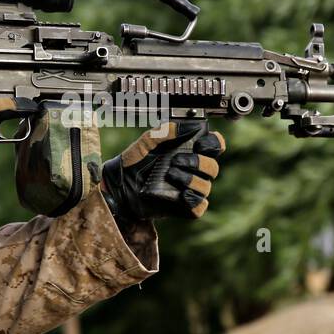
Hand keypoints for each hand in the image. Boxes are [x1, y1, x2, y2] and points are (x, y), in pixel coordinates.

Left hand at [100, 120, 225, 224]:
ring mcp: (190, 189)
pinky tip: (181, 194)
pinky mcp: (184, 206)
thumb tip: (187, 127)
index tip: (199, 144)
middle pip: (213, 167)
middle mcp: (193, 170)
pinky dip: (194, 200)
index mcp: (189, 151)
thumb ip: (164, 131)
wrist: (119, 185)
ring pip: (206, 186)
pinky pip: (199, 206)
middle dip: (198, 163)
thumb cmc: (133, 162)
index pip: (215, 146)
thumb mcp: (146, 142)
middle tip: (176, 161)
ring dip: (190, 180)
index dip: (213, 144)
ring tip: (170, 175)